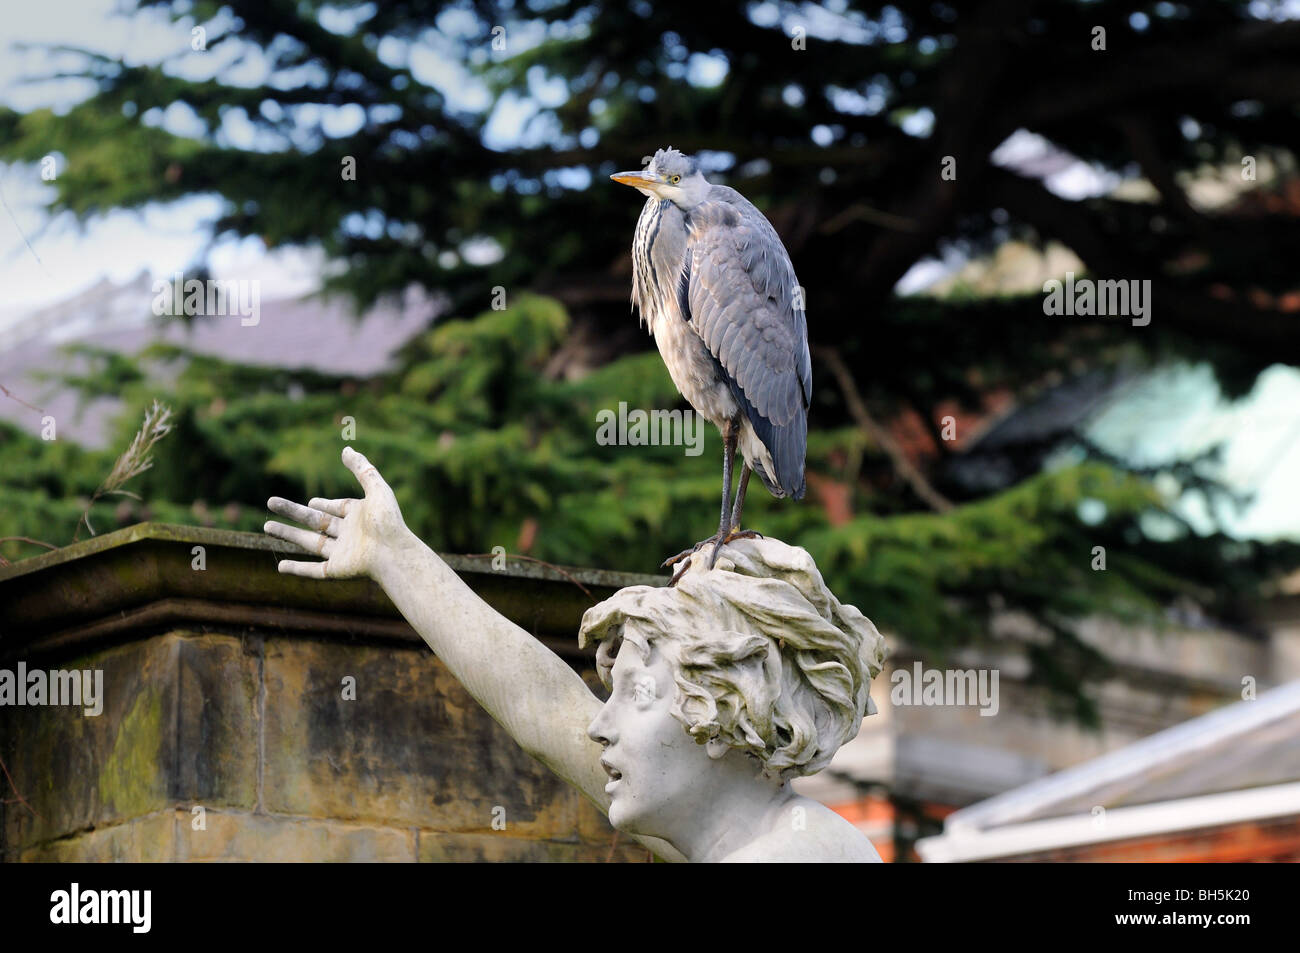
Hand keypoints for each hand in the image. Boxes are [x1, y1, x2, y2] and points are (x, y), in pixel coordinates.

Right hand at [265, 447, 408, 580]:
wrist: (394, 553)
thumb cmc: (388, 521)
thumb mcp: (377, 488)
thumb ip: (362, 468)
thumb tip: (346, 449)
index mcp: (360, 516)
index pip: (337, 508)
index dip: (324, 504)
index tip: (311, 502)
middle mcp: (350, 534)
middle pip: (316, 522)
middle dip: (292, 513)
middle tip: (270, 502)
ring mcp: (342, 553)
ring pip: (310, 543)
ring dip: (288, 535)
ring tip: (266, 527)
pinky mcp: (337, 570)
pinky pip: (313, 570)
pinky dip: (296, 569)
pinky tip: (280, 566)